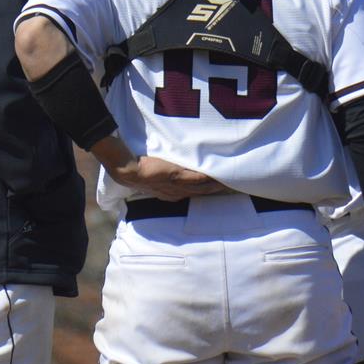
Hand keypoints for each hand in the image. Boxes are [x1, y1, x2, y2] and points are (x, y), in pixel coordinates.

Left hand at [106, 153, 230, 199]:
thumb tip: (176, 171)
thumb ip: (168, 175)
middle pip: (203, 193)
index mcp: (172, 194)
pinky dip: (208, 177)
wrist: (127, 169)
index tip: (223, 188)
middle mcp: (177, 193)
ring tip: (232, 180)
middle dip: (218, 190)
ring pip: (202, 187)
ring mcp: (177, 185)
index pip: (195, 194)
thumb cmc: (139, 170)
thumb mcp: (156, 177)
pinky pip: (196, 178)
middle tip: (236, 186)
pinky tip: (219, 175)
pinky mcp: (176, 176)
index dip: (209, 192)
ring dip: (217, 185)